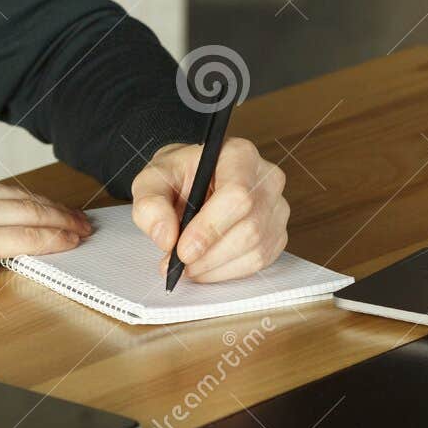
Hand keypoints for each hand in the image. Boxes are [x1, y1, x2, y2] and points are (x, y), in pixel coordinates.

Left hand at [130, 138, 289, 282]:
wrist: (190, 182)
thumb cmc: (176, 176)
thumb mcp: (151, 181)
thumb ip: (150, 205)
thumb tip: (166, 238)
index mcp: (240, 155)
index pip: (237, 195)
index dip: (210, 228)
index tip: (183, 250)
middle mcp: (267, 180)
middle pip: (249, 227)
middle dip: (209, 254)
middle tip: (178, 264)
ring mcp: (277, 208)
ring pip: (255, 249)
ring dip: (215, 267)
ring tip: (186, 267)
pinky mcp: (277, 234)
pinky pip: (259, 262)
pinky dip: (227, 272)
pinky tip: (205, 267)